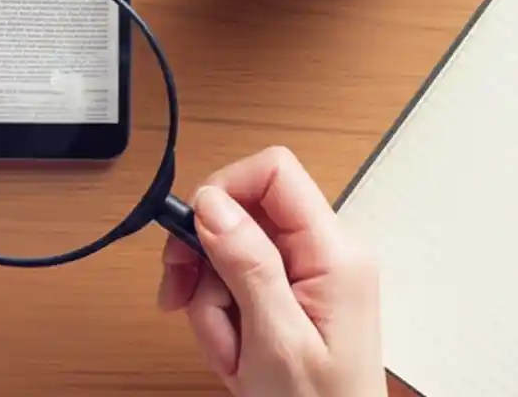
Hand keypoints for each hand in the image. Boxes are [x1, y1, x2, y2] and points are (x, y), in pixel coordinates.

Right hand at [157, 147, 384, 396]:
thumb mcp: (275, 340)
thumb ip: (246, 265)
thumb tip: (212, 200)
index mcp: (334, 253)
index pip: (274, 172)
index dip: (223, 188)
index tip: (190, 232)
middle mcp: (325, 253)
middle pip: (243, 211)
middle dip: (205, 258)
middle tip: (183, 298)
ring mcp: (308, 273)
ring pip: (230, 249)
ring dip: (210, 297)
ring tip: (226, 346)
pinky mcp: (291, 293)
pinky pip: (236, 279)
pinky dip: (220, 311)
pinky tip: (231, 346)